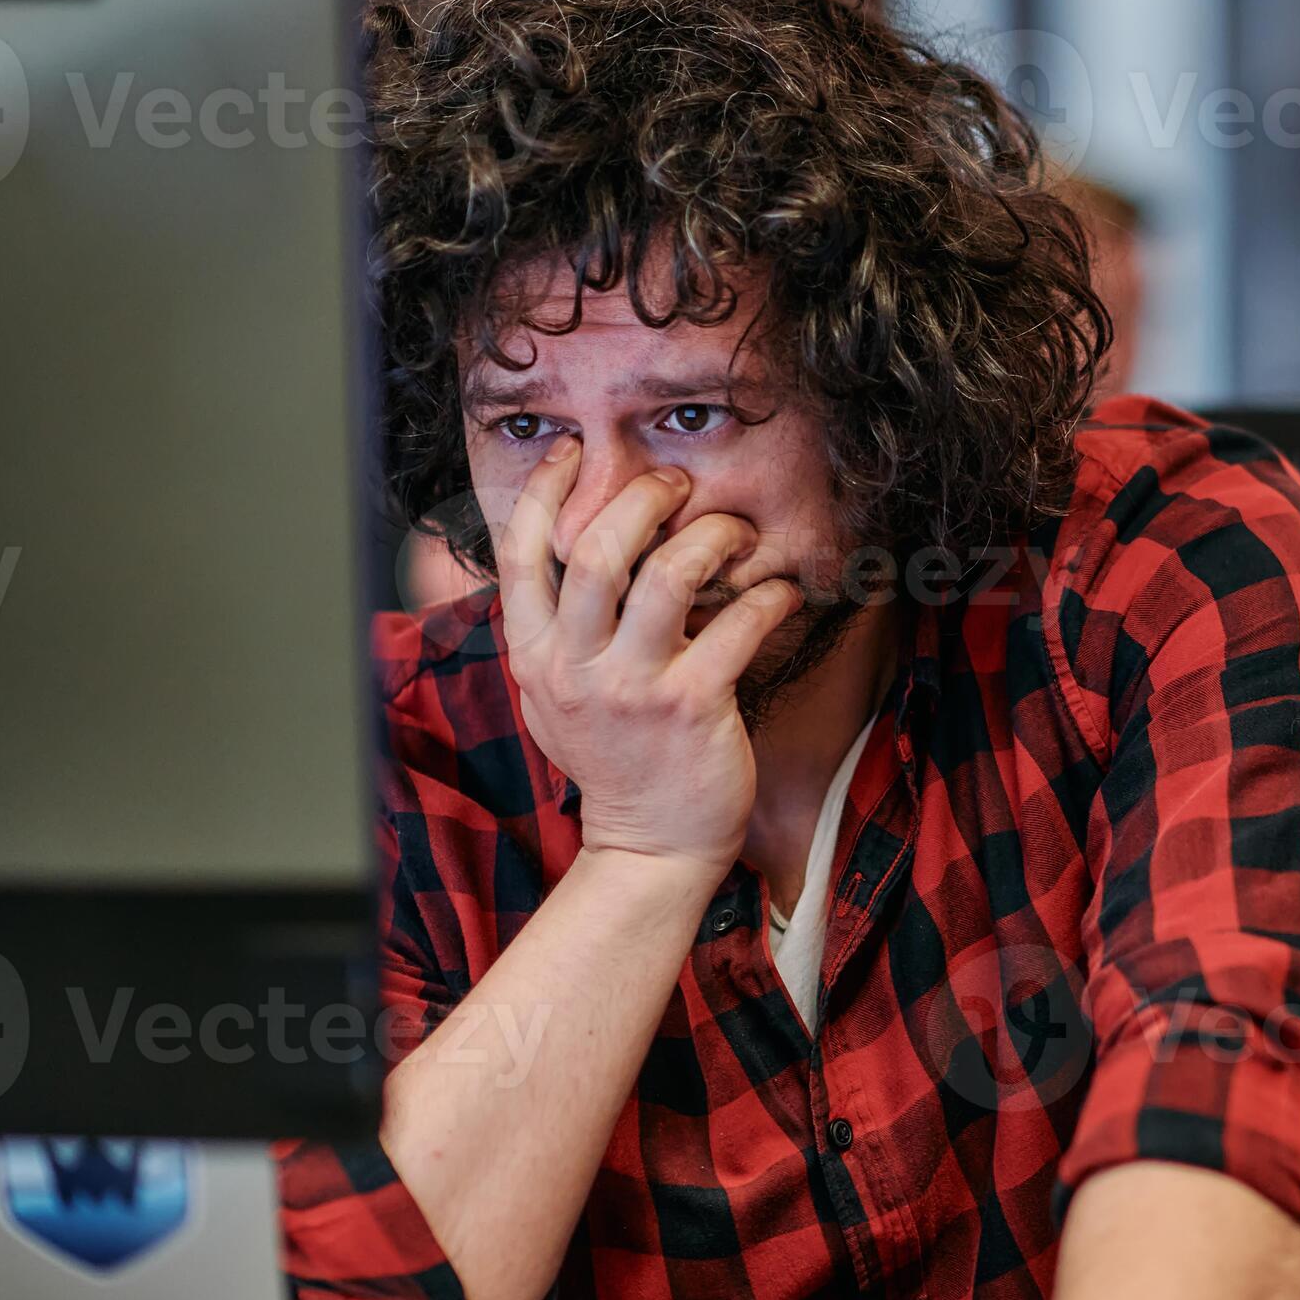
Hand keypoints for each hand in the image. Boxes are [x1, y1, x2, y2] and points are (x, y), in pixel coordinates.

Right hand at [493, 440, 800, 866]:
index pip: (520, 552)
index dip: (546, 490)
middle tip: (677, 485)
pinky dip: (767, 594)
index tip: (575, 452)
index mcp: (533, 655)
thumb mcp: (553, 696)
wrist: (650, 846)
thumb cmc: (614, 759)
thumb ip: (551, 631)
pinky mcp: (693, 706)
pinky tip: (779, 591)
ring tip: (734, 530)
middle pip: (594, 550)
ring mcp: (633, 688)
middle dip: (641, 498)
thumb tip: (563, 549)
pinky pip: (737, 624)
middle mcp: (574, 667)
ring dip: (710, 535)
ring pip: (667, 575)